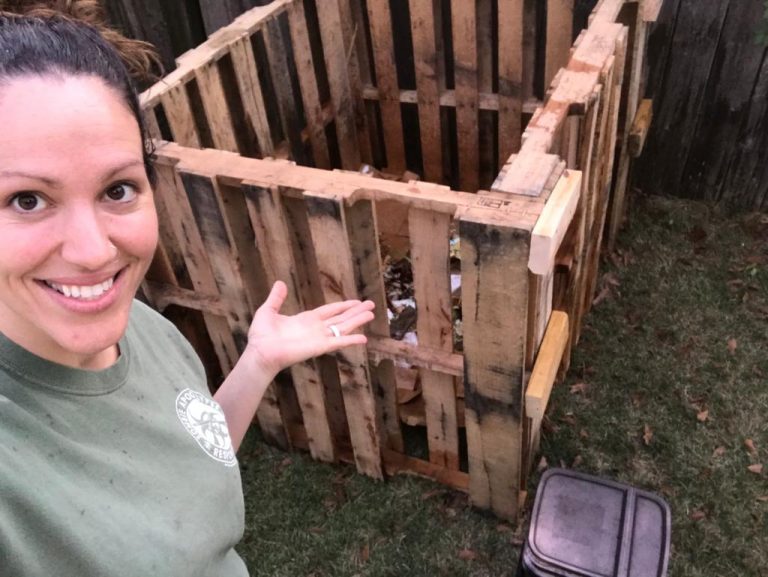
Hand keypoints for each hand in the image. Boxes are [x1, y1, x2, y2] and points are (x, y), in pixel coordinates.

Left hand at [244, 280, 374, 377]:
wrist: (260, 351)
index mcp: (306, 320)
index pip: (330, 311)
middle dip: (356, 312)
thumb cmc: (262, 335)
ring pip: (343, 327)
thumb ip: (276, 298)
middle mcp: (316, 329)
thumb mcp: (268, 310)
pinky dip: (351, 341)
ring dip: (358, 321)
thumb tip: (280, 283)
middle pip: (341, 318)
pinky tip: (364, 339)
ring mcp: (319, 338)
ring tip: (372, 314)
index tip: (356, 302)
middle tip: (371, 305)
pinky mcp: (319, 347)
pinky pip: (338, 343)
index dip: (343, 306)